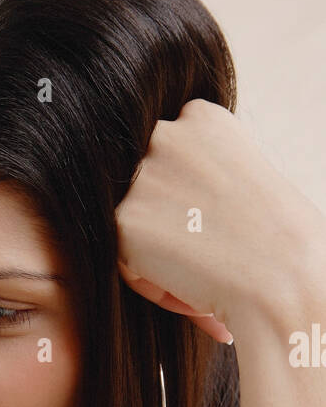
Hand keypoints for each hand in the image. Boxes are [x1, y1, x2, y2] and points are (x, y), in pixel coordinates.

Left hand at [115, 98, 325, 341]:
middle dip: (170, 227)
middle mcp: (164, 134)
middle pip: (146, 192)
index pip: (169, 162)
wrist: (281, 272)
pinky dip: (150, 283)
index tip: (215, 227)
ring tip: (200, 276)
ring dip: (158, 257)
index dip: (189, 204)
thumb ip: (198, 176)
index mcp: (200, 116)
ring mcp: (141, 175)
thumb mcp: (241, 178)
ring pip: (134, 227)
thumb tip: (169, 203)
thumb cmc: (276, 237)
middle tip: (206, 255)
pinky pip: (124, 260)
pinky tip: (187, 290)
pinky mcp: (124, 218)